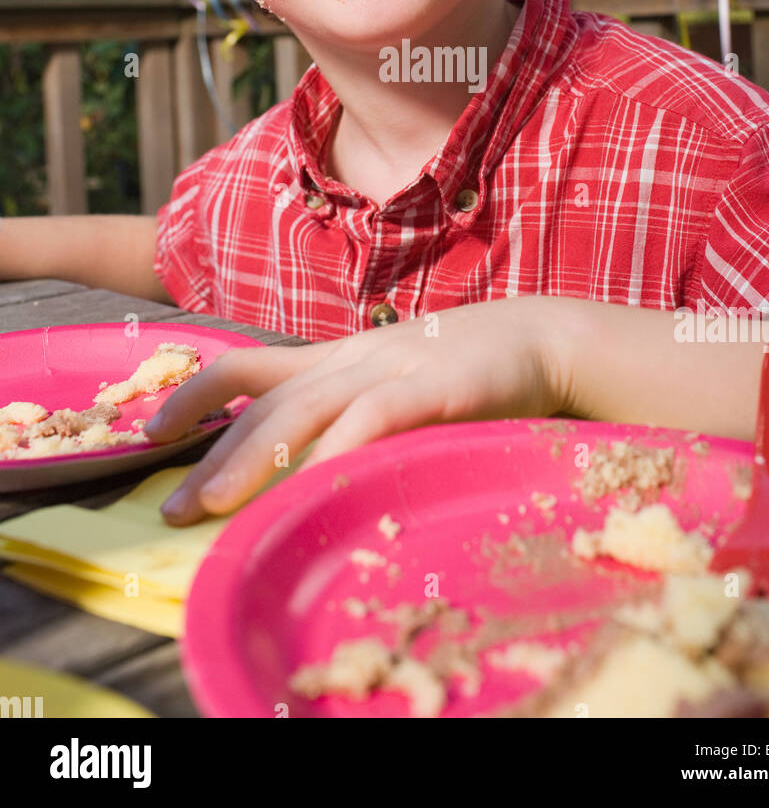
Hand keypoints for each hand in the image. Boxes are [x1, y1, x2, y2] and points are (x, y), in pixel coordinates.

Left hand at [145, 295, 573, 523]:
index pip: (249, 363)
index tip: (153, 431)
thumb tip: (295, 462)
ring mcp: (392, 367)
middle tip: (172, 506)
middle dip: (212, 452)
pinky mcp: (435, 385)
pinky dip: (343, 447)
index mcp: (337, 357)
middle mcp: (353, 358)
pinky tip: (315, 481)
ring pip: (308, 408)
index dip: (197, 392)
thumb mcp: (390, 382)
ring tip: (214, 503)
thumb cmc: (465, 371)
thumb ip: (347, 410)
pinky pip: (378, 417)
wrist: (540, 338)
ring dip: (254, 456)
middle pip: (268, 399)